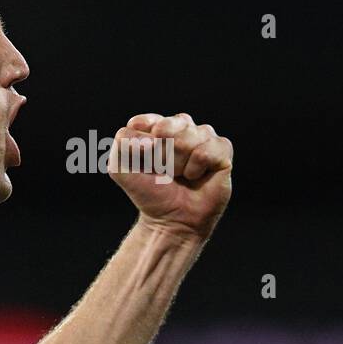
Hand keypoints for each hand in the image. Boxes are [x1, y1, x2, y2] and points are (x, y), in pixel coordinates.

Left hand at [107, 112, 232, 241]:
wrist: (171, 220)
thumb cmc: (149, 193)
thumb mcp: (120, 169)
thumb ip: (122, 143)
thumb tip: (153, 137)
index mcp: (156, 125)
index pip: (143, 123)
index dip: (141, 148)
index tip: (144, 165)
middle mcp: (181, 126)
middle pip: (165, 128)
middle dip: (160, 157)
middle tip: (164, 173)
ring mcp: (203, 137)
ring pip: (187, 139)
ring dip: (178, 165)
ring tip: (181, 176)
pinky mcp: (222, 150)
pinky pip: (205, 152)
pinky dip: (196, 169)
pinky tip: (196, 177)